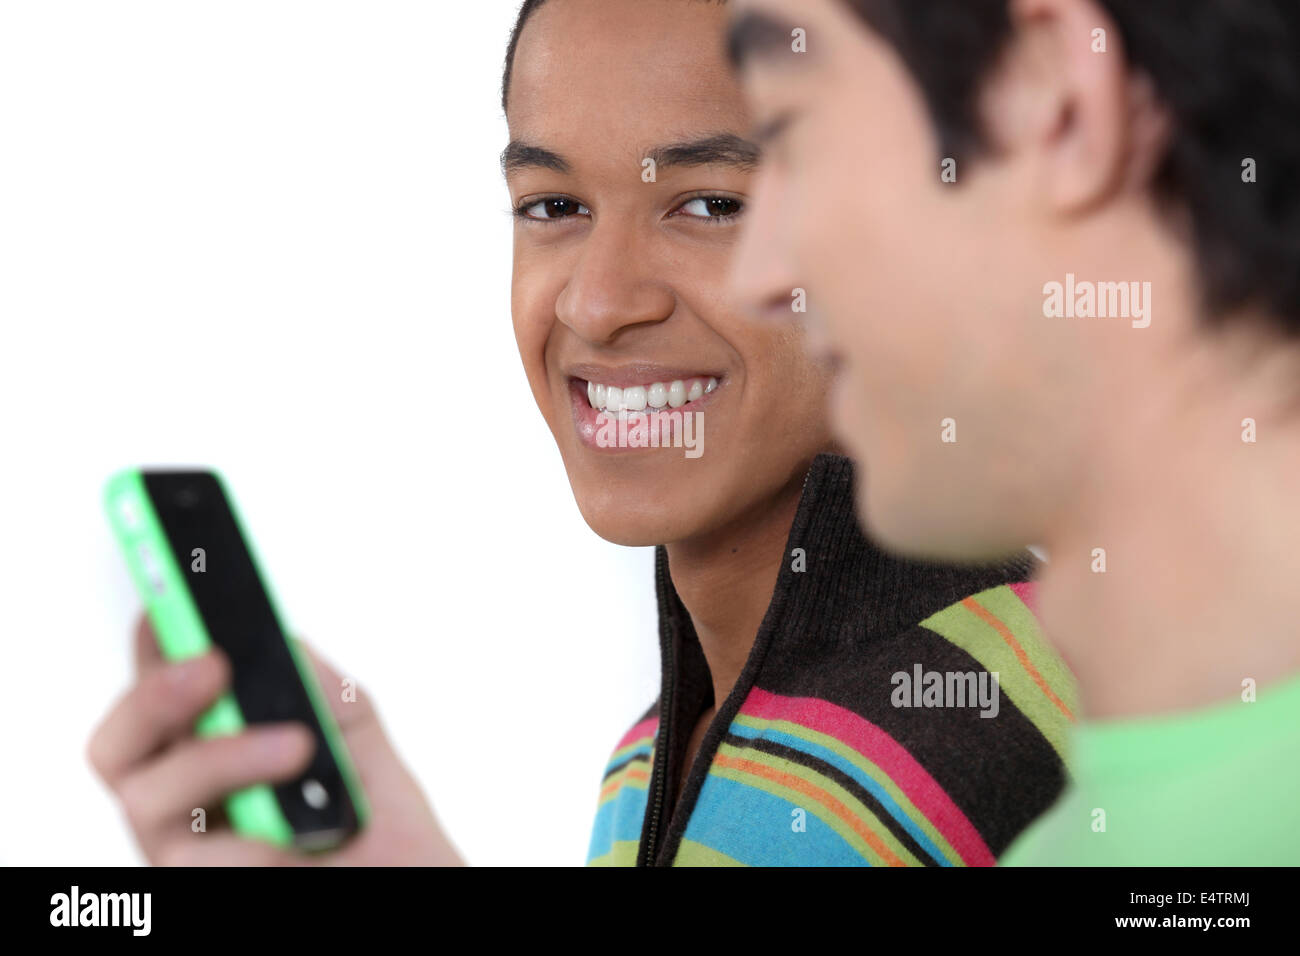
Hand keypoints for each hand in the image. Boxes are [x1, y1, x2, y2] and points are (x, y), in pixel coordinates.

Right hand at [87, 615, 464, 865]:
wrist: (408, 890)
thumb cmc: (380, 828)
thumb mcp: (354, 733)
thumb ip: (312, 684)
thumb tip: (272, 639)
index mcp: (216, 747)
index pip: (161, 687)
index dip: (154, 638)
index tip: (170, 590)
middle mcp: (189, 798)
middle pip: (119, 741)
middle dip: (154, 691)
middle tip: (211, 666)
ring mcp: (187, 849)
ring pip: (144, 795)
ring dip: (220, 758)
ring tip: (296, 746)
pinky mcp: (199, 889)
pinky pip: (194, 857)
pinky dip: (252, 835)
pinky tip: (297, 829)